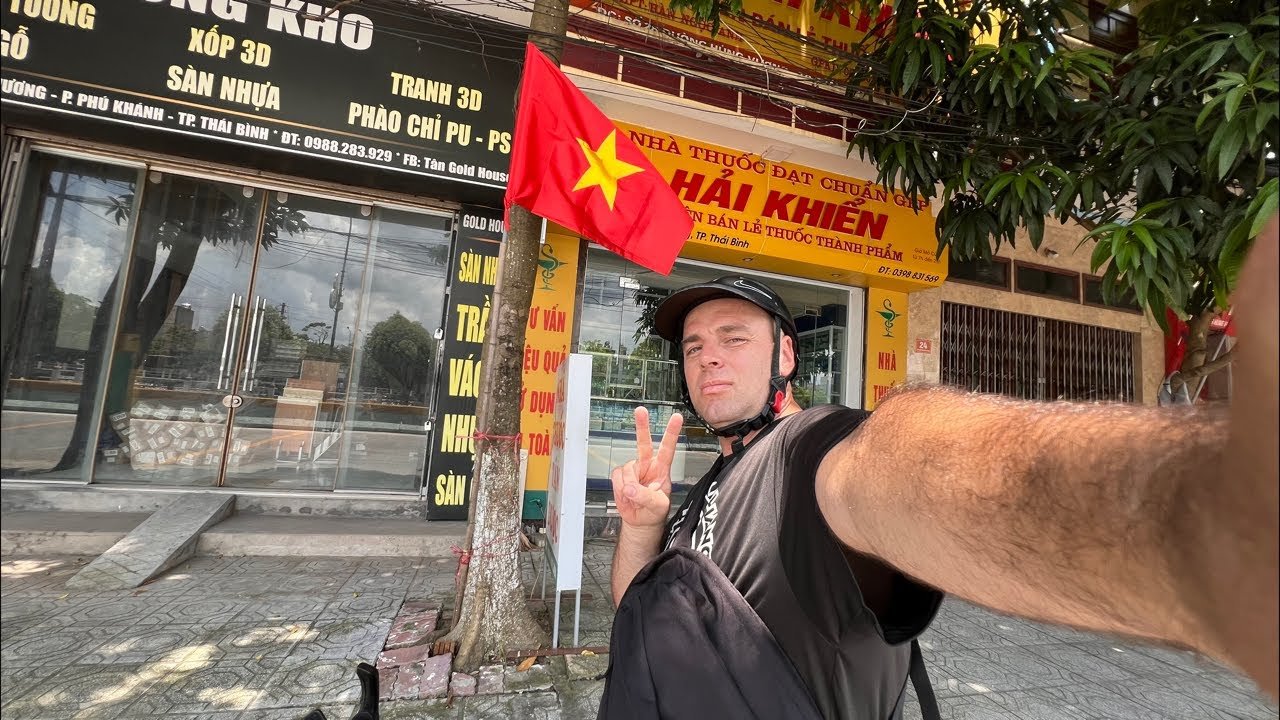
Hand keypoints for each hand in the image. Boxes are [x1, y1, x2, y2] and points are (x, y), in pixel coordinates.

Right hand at [611, 406, 682, 530]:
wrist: (641, 521)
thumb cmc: (655, 512)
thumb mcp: (658, 506)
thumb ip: (646, 497)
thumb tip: (630, 489)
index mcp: (662, 469)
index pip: (668, 448)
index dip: (672, 433)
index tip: (676, 417)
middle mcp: (647, 465)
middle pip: (644, 442)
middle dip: (642, 426)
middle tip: (640, 410)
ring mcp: (634, 470)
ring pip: (627, 468)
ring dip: (629, 484)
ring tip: (635, 496)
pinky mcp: (621, 476)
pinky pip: (616, 477)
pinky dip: (619, 487)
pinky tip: (626, 494)